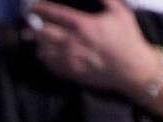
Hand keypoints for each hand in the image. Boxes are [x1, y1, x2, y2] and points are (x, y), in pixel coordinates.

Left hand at [25, 0, 156, 95]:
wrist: (132, 69)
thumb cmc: (127, 38)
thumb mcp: (120, 12)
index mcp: (83, 25)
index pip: (53, 14)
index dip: (39, 9)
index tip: (32, 7)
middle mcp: (73, 43)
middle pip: (42, 33)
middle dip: (34, 26)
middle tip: (31, 22)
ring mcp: (70, 60)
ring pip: (42, 50)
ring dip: (37, 42)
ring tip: (36, 37)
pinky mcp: (71, 73)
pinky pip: (49, 65)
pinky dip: (44, 57)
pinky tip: (46, 52)